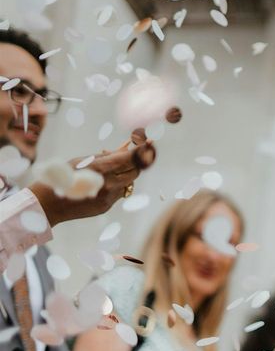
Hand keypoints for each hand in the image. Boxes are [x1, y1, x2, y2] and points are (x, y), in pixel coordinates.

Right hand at [30, 129, 156, 226]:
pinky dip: (115, 186)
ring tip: (110, 170)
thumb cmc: (62, 175)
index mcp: (101, 168)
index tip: (150, 144)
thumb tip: (125, 147)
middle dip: (135, 163)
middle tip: (130, 157)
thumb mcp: (82, 160)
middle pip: (135, 171)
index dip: (142, 150)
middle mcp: (108, 183)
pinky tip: (102, 184)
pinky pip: (119, 193)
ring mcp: (109, 196)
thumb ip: (105, 155)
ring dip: (125, 175)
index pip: (130, 158)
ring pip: (128, 183)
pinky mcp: (107, 206)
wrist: (48, 203)